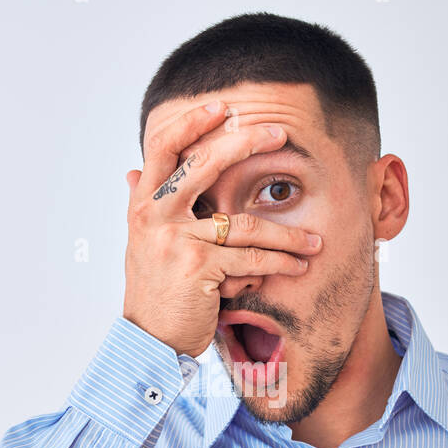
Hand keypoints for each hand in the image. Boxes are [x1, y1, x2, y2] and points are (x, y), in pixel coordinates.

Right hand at [122, 100, 322, 357]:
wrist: (150, 340)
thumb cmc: (154, 291)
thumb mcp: (143, 243)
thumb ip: (144, 205)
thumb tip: (134, 171)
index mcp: (143, 205)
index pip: (163, 147)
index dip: (192, 121)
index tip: (224, 107)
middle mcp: (155, 217)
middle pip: (204, 164)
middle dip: (246, 143)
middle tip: (280, 134)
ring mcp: (176, 241)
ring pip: (243, 223)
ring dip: (286, 234)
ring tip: (313, 240)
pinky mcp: (198, 268)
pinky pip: (250, 258)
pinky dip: (279, 262)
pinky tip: (298, 266)